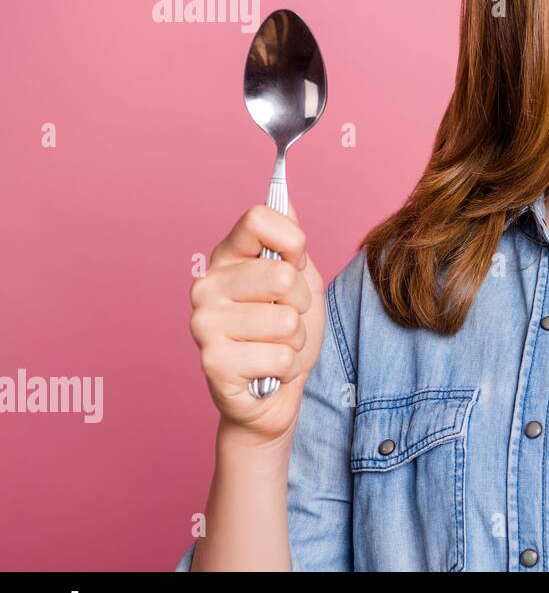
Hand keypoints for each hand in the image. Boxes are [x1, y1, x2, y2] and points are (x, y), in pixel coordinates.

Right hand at [188, 199, 326, 449]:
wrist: (275, 394)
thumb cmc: (286, 336)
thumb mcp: (301, 281)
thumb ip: (291, 243)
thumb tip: (284, 198)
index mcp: (226, 259)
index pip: (259, 218)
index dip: (293, 242)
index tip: (296, 264)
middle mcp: (206, 286)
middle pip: (281, 274)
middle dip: (301, 304)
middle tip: (285, 319)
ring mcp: (204, 325)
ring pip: (285, 321)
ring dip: (294, 340)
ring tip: (275, 347)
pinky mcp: (213, 363)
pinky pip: (280, 357)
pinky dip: (286, 368)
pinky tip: (266, 371)